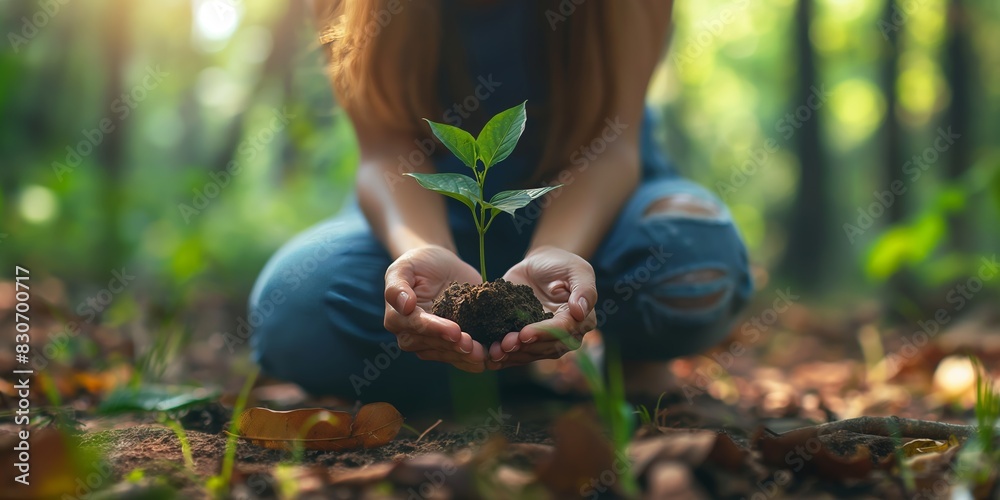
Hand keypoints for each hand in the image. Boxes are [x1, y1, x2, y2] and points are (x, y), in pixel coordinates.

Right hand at [384, 245, 486, 371]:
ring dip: (464, 356)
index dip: (435, 329)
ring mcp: (431, 342)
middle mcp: (411, 335)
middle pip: (432, 345)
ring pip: (446, 354)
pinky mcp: (450, 343)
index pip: (416, 326)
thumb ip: (397, 285)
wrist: (440, 265)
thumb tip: (404, 306)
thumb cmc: (419, 263)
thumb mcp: (405, 266)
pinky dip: (472, 359)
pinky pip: (459, 356)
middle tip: (472, 345)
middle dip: (453, 346)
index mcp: (398, 318)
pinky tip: (487, 358)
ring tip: (482, 354)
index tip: (455, 331)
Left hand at [487, 246, 597, 368]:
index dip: (543, 333)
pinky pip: (517, 353)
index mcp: (581, 320)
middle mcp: (565, 336)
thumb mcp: (577, 270)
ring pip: (530, 354)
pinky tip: (489, 356)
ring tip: (494, 352)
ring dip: (512, 355)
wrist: (539, 266)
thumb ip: (584, 289)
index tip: (524, 333)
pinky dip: (503, 357)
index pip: (562, 330)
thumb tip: (580, 311)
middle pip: (546, 347)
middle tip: (505, 344)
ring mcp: (544, 340)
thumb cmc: (562, 265)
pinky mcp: (526, 340)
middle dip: (525, 347)